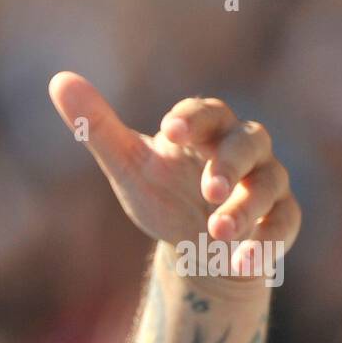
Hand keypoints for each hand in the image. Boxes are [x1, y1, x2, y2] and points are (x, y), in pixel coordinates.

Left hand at [48, 71, 299, 276]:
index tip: (170, 130)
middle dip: (229, 163)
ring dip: (246, 207)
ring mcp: (265, 183)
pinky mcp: (280, 218)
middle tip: (208, 190)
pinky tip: (243, 262)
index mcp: (204, 131)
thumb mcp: (128, 164)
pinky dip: (266, 243)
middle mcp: (242, 150)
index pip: (205, 113)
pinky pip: (283, 223)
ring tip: (218, 232)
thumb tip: (58, 80)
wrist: (196, 247)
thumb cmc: (164, 194)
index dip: (192, 119)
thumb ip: (98, 127)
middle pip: (248, 141)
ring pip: (268, 183)